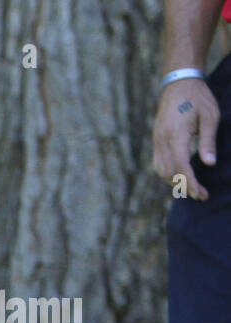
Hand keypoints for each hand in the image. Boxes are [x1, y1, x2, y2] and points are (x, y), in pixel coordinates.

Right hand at [152, 78, 219, 200]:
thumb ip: (208, 141)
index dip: (190, 182)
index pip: (181, 166)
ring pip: (161, 171)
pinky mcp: (156, 141)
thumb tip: (209, 164)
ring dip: (175, 182)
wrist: (179, 83)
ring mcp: (156, 141)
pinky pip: (158, 164)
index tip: (202, 194)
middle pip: (170, 173)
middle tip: (201, 195)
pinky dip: (168, 174)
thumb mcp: (210, 117)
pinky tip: (180, 176)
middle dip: (184, 187)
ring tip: (191, 188)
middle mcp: (162, 140)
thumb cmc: (198, 98)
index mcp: (176, 134)